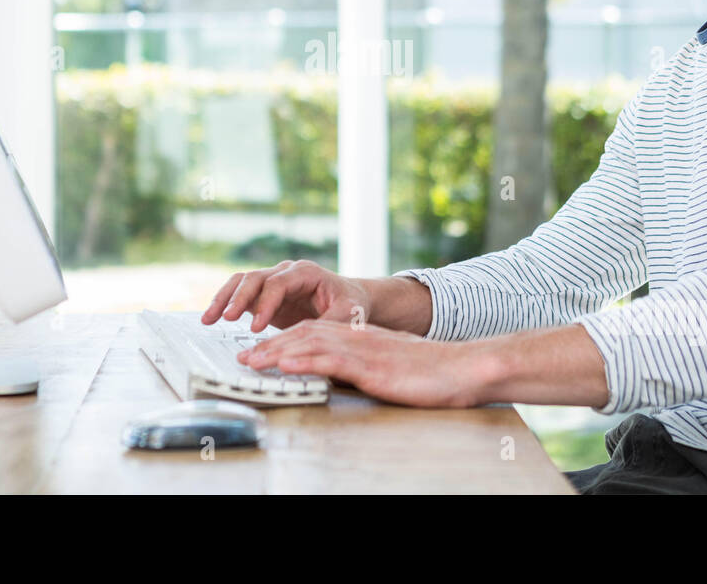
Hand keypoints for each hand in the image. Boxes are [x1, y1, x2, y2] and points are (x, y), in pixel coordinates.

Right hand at [201, 260, 371, 332]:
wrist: (350, 298)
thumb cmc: (351, 303)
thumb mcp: (350, 313)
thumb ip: (331, 323)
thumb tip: (313, 339)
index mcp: (306, 272)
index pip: (279, 284)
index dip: (266, 304)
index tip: (256, 327)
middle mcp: (286, 272)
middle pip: (255, 278)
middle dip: (239, 298)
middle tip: (227, 319)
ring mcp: (273, 281)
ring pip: (242, 282)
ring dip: (224, 298)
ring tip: (209, 318)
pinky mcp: (265, 295)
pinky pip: (240, 294)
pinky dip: (226, 304)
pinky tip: (212, 317)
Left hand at [237, 319, 488, 407]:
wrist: (462, 367)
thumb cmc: (431, 372)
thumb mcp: (390, 364)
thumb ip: (364, 364)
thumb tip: (341, 374)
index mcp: (360, 336)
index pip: (313, 332)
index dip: (283, 340)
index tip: (260, 351)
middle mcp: (357, 337)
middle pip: (304, 334)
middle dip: (270, 345)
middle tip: (244, 357)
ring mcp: (363, 349)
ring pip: (311, 344)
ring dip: (277, 352)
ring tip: (251, 362)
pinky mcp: (372, 366)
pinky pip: (333, 360)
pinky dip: (306, 361)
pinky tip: (287, 365)